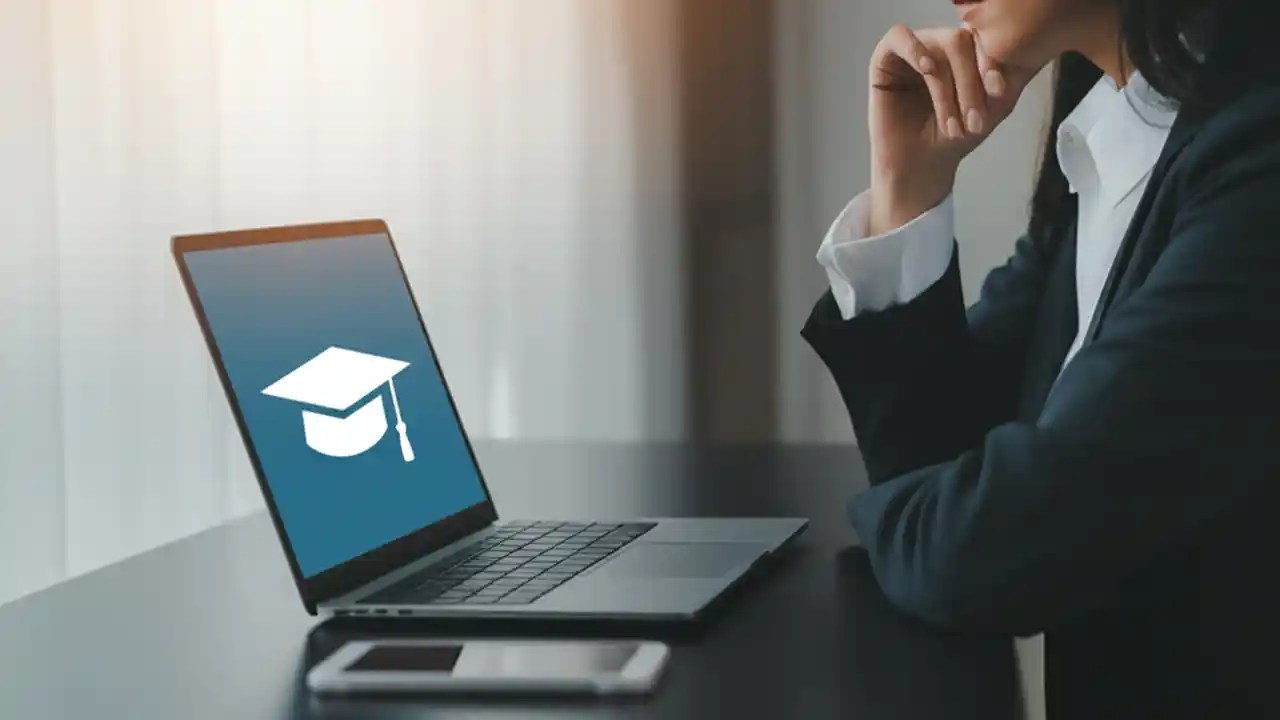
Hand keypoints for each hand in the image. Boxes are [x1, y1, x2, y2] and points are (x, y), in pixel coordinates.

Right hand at [867, 25, 1039, 234]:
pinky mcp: (884, 58)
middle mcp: (940, 45)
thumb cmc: (956, 137)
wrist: (922, 167)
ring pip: (939, 44)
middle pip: (963, 42)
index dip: (993, 63)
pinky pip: (898, 36)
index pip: (984, 39)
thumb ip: (1007, 79)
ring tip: (953, 126)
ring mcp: (912, 50)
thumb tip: (1021, 55)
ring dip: (949, 88)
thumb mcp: (993, 107)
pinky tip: (926, 70)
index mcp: (967, 50)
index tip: (1000, 94)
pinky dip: (914, 49)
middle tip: (975, 123)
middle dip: (972, 84)